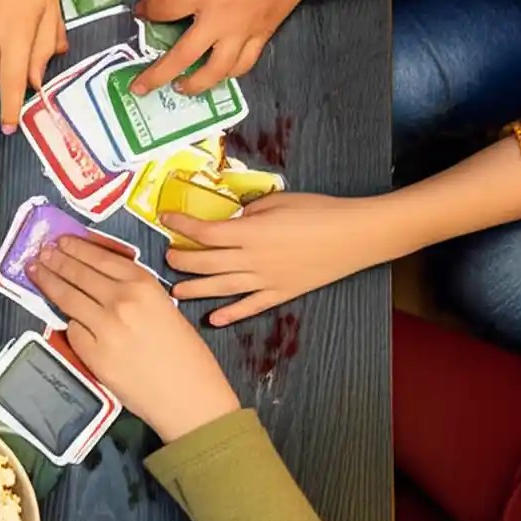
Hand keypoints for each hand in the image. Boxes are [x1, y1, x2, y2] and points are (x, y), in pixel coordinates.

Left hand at [28, 235, 238, 441]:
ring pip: (67, 297)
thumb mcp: (164, 307)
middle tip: (41, 251)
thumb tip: (98, 280)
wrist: (189, 398)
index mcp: (143, 285)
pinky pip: (72, 330)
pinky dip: (68, 322)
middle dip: (56, 260)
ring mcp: (104, 327)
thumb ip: (133, 291)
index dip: (76, 247)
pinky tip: (62, 316)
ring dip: (47, 281)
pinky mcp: (92, 353)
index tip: (62, 241)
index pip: (99, 257)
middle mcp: (121, 300)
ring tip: (35, 271)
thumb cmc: (186, 355)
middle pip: (78, 273)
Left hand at [130, 0, 323, 95]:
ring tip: (180, 87)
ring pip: (215, 72)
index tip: (141, 10)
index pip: (164, 11)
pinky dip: (228, 73)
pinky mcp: (265, 35)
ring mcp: (245, 31)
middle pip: (181, 57)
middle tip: (138, 87)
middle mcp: (221, 18)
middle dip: (155, 75)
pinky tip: (218, 72)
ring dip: (194, 85)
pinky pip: (244, 64)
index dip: (147, 11)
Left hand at [164, 192, 394, 326]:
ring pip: (222, 288)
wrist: (355, 236)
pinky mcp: (282, 293)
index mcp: (250, 233)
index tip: (165, 220)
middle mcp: (252, 260)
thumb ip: (248, 213)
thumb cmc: (319, 211)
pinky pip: (251, 306)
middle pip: (206, 263)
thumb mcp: (277, 201)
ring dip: (196, 290)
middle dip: (182, 261)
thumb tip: (231, 220)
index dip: (181, 226)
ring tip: (175, 291)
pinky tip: (214, 319)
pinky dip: (232, 314)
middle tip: (167, 258)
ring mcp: (266, 280)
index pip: (205, 233)